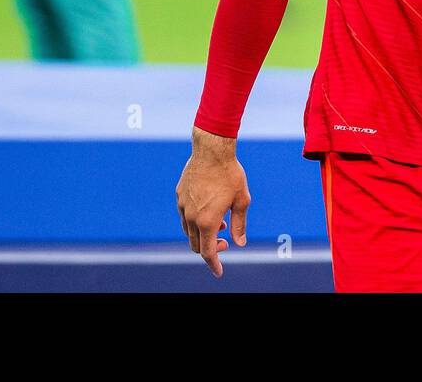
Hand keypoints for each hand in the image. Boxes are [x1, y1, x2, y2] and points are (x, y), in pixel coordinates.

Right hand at [176, 127, 251, 276]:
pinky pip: (185, 215)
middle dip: (210, 248)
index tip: (219, 271)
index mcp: (207, 221)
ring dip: (202, 233)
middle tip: (224, 241)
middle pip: (196, 244)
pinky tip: (209, 209)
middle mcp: (191, 217)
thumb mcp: (241, 201)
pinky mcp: (179, 195)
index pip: (207, 252)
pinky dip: (196, 220)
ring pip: (188, 231)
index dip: (214, 264)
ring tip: (220, 223)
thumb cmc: (230, 174)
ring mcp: (183, 206)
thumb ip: (239, 224)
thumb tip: (239, 243)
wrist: (211, 150)